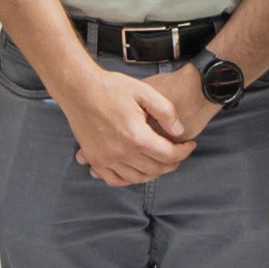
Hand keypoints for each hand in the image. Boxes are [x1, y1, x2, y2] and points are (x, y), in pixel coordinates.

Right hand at [67, 63, 203, 188]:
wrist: (78, 88)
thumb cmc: (111, 87)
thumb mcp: (145, 92)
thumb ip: (166, 112)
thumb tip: (179, 131)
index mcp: (137, 136)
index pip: (169, 155)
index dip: (184, 152)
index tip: (190, 145)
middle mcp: (121, 153)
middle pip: (155, 169)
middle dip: (172, 163)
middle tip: (178, 153)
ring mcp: (105, 159)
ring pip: (137, 178)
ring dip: (154, 173)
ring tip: (161, 162)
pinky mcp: (94, 159)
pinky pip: (114, 180)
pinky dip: (129, 179)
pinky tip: (137, 171)